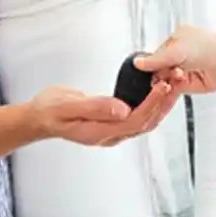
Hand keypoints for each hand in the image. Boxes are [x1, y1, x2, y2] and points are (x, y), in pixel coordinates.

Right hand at [30, 81, 179, 146]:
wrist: (39, 117)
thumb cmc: (50, 110)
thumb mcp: (68, 105)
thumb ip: (94, 107)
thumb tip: (122, 109)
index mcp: (99, 132)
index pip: (134, 120)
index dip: (151, 104)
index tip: (162, 85)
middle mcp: (110, 136)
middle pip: (145, 122)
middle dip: (163, 103)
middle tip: (175, 80)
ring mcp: (112, 132)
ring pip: (145, 121)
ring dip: (161, 104)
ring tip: (173, 84)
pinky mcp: (113, 124)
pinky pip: (138, 116)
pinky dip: (151, 104)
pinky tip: (156, 91)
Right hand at [133, 25, 215, 94]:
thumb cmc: (211, 48)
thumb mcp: (176, 51)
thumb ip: (155, 60)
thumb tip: (138, 63)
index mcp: (179, 36)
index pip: (157, 51)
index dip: (152, 62)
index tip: (146, 70)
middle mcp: (184, 51)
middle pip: (161, 66)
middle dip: (158, 73)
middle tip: (156, 78)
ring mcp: (187, 68)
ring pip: (167, 78)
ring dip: (165, 81)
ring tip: (166, 82)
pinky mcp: (191, 83)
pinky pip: (174, 88)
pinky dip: (170, 90)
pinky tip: (167, 89)